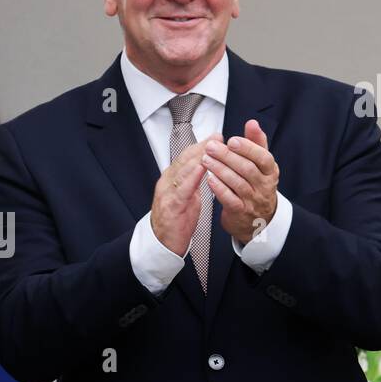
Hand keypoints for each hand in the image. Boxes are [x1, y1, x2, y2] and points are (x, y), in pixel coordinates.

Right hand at [150, 133, 217, 255]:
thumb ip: (193, 183)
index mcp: (172, 180)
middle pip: (184, 159)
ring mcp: (167, 193)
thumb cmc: (176, 222)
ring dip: (198, 157)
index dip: (201, 146)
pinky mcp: (170, 206)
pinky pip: (182, 188)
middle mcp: (167, 183)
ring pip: (183, 170)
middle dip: (202, 147)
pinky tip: (201, 168)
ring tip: (212, 147)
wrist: (163, 244)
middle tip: (217, 137)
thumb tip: (205, 169)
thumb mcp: (187, 197)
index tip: (216, 138)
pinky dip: (192, 176)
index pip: (186, 157)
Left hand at [202, 119, 278, 244]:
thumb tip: (252, 123)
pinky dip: (219, 188)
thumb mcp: (261, 164)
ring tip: (205, 159)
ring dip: (220, 170)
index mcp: (270, 171)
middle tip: (211, 147)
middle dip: (227, 157)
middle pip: (247, 169)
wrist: (257, 219)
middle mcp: (264, 185)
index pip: (263, 157)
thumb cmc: (256, 185)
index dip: (248, 148)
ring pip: (237, 183)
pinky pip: (230, 199)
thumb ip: (256, 143)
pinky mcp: (240, 211)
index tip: (232, 140)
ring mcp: (253, 200)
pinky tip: (209, 178)